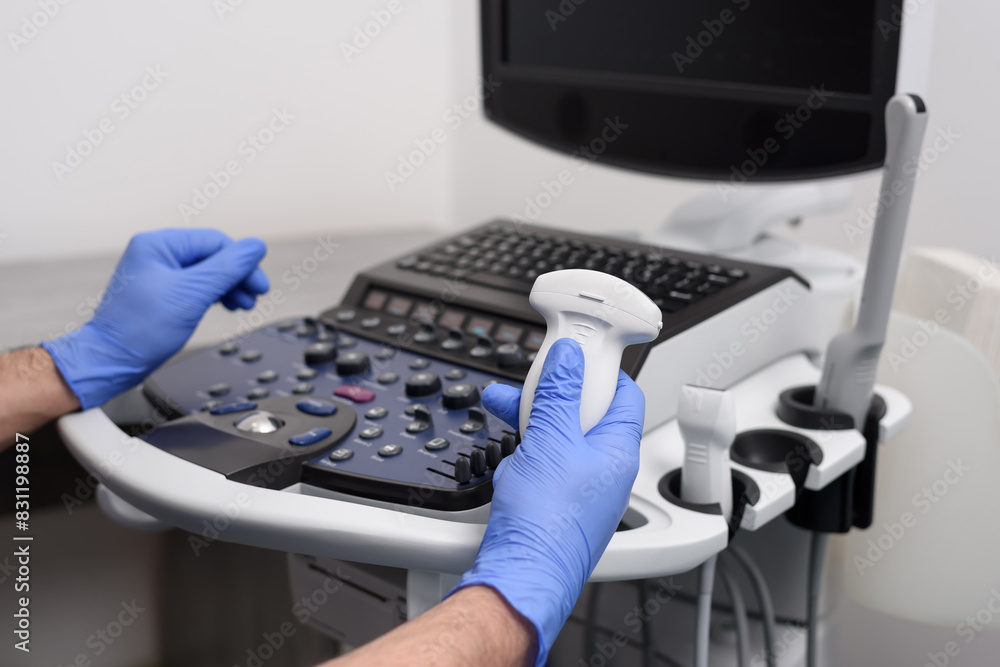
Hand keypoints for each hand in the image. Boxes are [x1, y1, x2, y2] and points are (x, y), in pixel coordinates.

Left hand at [42, 228, 268, 408]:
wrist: (111, 361)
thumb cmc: (138, 330)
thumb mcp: (192, 294)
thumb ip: (227, 268)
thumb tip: (255, 247)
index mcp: (159, 244)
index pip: (215, 242)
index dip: (243, 263)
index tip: (259, 285)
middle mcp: (157, 253)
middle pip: (213, 256)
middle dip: (237, 277)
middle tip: (253, 297)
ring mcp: (159, 273)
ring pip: (207, 271)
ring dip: (229, 286)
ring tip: (242, 305)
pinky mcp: (162, 292)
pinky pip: (196, 285)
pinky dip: (214, 295)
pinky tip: (225, 305)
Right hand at [452, 338, 644, 665]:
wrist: (523, 575)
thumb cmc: (547, 521)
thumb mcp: (550, 440)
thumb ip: (559, 394)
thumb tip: (569, 359)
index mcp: (618, 450)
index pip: (624, 393)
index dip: (601, 369)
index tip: (577, 353)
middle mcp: (605, 470)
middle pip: (586, 413)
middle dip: (554, 394)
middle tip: (531, 381)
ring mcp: (581, 489)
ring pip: (561, 438)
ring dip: (534, 421)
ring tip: (506, 409)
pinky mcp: (556, 503)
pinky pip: (545, 464)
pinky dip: (527, 450)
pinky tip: (508, 453)